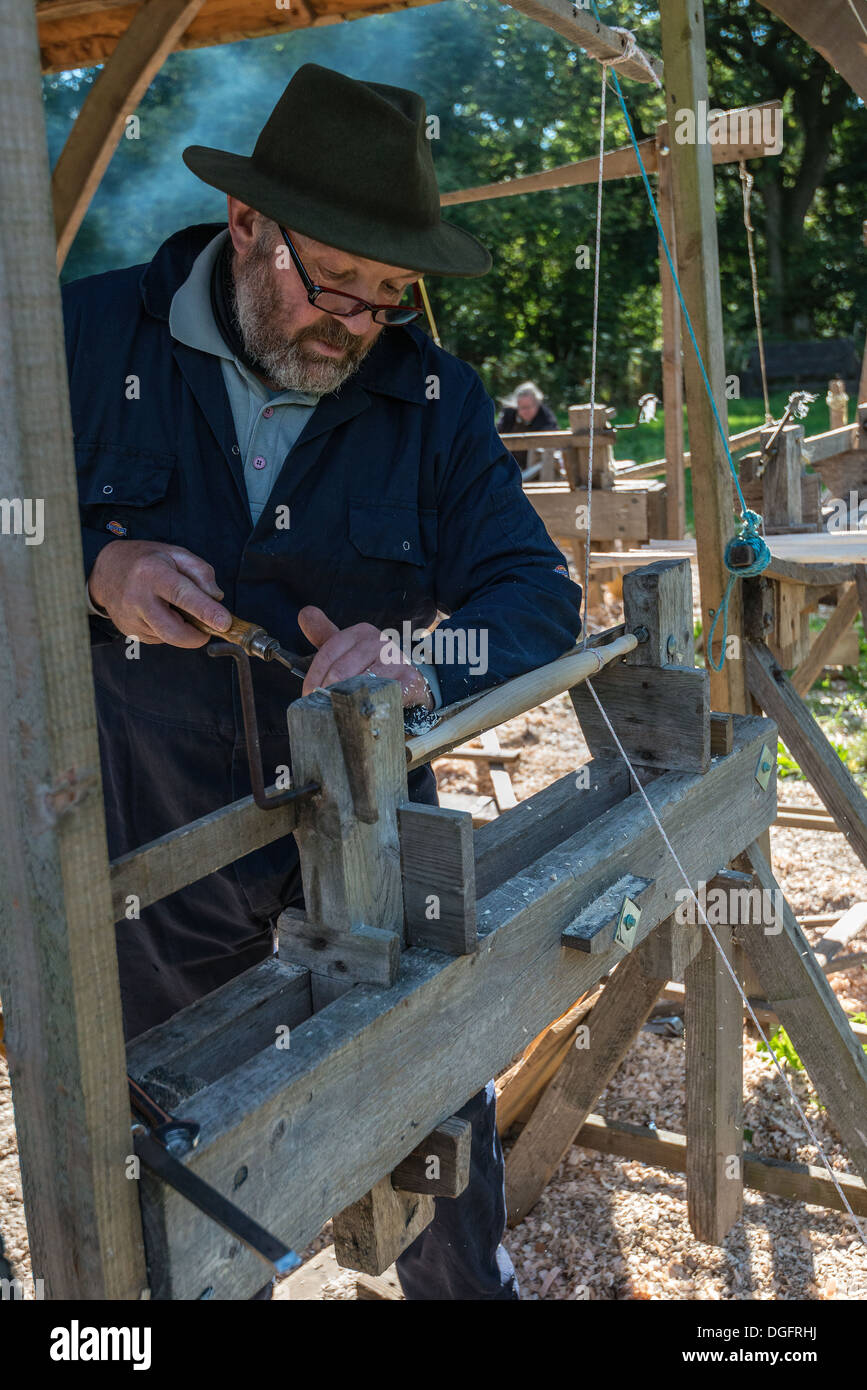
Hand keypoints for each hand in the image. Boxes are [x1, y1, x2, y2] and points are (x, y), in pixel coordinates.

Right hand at [88, 540, 231, 646]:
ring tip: (175, 607)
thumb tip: (216, 598)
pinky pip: (161, 639)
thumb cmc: (145, 560)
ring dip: (184, 630)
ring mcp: (132, 620)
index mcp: (152, 573)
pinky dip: (170, 630)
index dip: (205, 611)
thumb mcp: (175, 553)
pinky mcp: (131, 633)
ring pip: (170, 638)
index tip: (224, 622)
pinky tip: (162, 612)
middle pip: (174, 632)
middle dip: (198, 636)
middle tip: (209, 625)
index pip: (181, 594)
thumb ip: (201, 572)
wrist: (105, 571)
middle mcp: (138, 599)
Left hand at [298, 605, 433, 708]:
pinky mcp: (410, 679)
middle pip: (341, 670)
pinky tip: (360, 715)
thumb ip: (325, 634)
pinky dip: (368, 706)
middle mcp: (379, 641)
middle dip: (327, 692)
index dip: (314, 677)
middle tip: (320, 709)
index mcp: (361, 632)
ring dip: (345, 703)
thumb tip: (304, 613)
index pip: (328, 652)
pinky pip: (381, 695)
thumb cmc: (372, 668)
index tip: (307, 695)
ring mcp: (396, 658)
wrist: (412, 685)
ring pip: (358, 684)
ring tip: (336, 715)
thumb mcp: (348, 649)